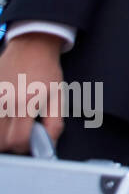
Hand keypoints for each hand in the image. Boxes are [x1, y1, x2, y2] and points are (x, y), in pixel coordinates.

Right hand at [0, 32, 65, 152]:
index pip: (17, 140)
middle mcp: (4, 102)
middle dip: (13, 143)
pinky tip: (7, 116)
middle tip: (23, 134)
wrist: (32, 46)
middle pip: (1, 141)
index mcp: (25, 103)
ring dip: (3, 134)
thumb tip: (49, 145)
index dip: (26, 146)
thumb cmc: (47, 70)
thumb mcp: (58, 96)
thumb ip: (54, 123)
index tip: (33, 142)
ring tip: (15, 124)